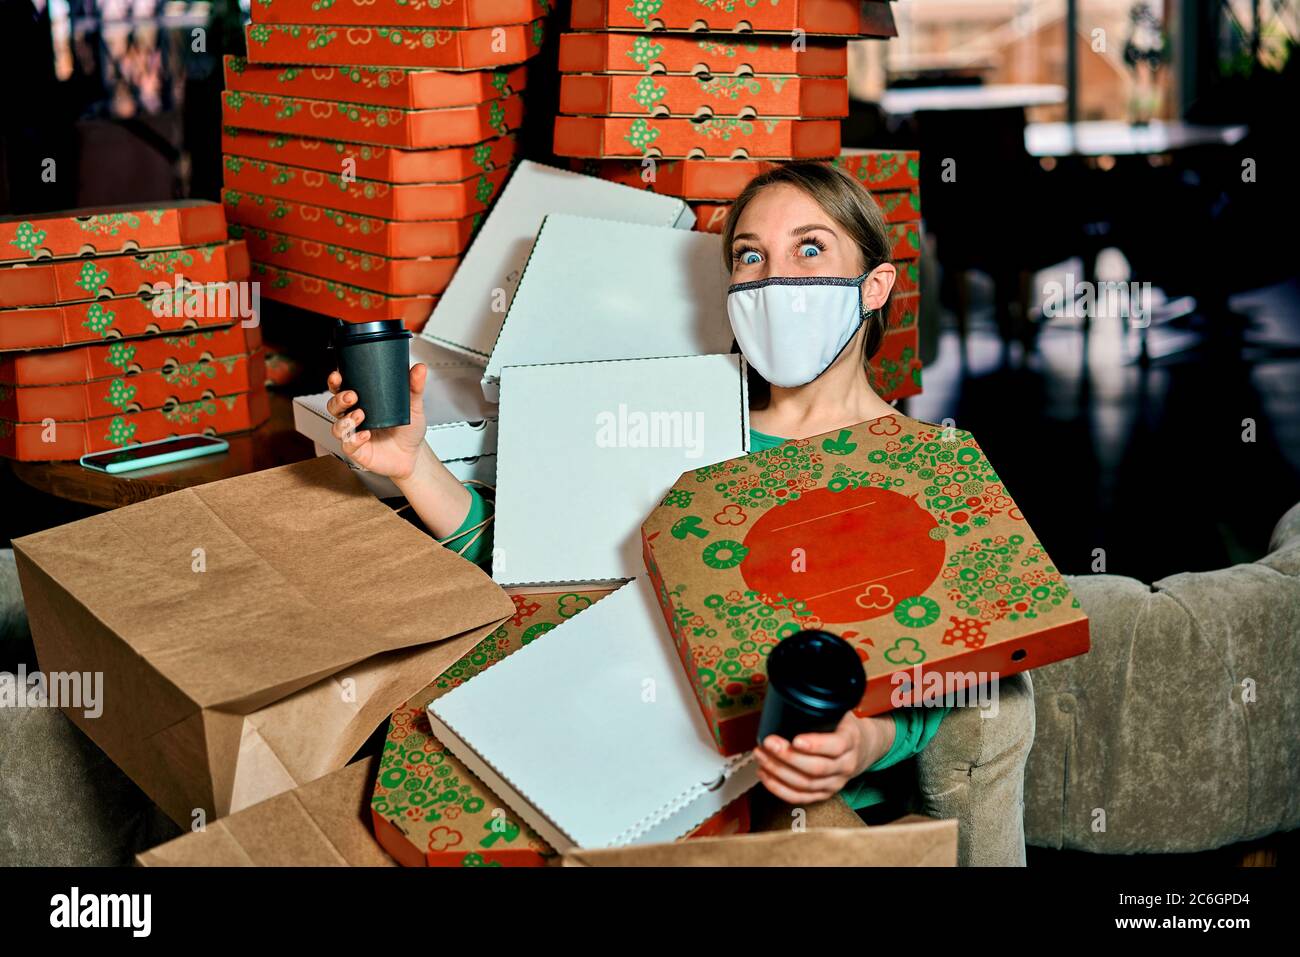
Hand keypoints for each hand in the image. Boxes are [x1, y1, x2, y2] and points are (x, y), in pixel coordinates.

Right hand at [326, 364, 427, 481]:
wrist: (414, 455)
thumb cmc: (408, 430)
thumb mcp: (413, 406)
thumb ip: (415, 387)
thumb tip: (419, 368)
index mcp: (363, 402)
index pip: (342, 389)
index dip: (335, 382)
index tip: (338, 375)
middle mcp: (354, 417)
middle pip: (334, 405)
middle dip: (339, 399)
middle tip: (352, 396)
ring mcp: (355, 434)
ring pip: (338, 426)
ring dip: (345, 420)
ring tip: (360, 415)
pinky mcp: (358, 451)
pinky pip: (349, 445)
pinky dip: (354, 440)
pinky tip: (365, 435)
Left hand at [754, 712, 891, 804]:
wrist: (862, 748)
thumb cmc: (844, 728)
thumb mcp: (840, 713)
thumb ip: (822, 707)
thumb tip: (792, 694)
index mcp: (850, 742)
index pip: (835, 746)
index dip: (814, 744)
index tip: (795, 739)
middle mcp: (845, 766)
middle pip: (816, 769)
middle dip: (787, 757)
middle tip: (768, 743)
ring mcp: (834, 783)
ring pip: (805, 785)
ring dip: (778, 772)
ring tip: (761, 757)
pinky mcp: (824, 794)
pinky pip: (799, 798)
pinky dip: (779, 789)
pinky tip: (765, 775)